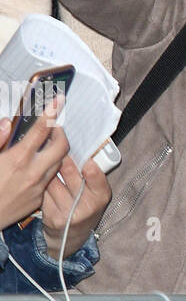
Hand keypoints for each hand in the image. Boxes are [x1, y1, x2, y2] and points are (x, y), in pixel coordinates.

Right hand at [0, 105, 69, 229]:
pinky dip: (45, 169)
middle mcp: (33, 173)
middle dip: (60, 133)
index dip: (52, 112)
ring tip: (43, 145)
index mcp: (18, 159)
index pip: (42, 130)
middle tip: (51, 127)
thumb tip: (8, 123)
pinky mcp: (38, 200)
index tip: (58, 100)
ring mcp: (38, 188)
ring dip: (54, 151)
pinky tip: (33, 167)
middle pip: (61, 146)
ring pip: (58, 163)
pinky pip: (48, 180)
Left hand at [41, 154, 110, 257]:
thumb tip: (82, 149)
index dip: (87, 164)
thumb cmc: (85, 208)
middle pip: (68, 170)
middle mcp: (86, 207)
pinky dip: (42, 186)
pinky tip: (45, 186)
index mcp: (101, 197)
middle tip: (60, 151)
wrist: (71, 236)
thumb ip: (93, 175)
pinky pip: (42, 191)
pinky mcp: (51, 216)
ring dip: (50, 171)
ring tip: (53, 171)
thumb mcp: (98, 193)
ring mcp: (67, 213)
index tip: (83, 157)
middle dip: (63, 158)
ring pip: (51, 179)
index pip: (95, 175)